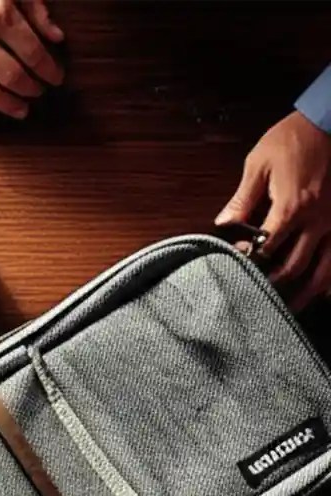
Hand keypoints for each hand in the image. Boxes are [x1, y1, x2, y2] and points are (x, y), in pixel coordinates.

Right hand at [0, 0, 64, 124]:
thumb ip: (36, 9)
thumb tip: (56, 37)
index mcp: (1, 14)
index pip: (34, 54)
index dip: (49, 71)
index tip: (56, 78)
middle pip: (12, 76)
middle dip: (31, 90)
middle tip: (39, 93)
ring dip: (7, 105)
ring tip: (20, 110)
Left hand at [217, 111, 330, 310]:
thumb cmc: (294, 139)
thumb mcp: (259, 164)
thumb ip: (242, 198)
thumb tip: (223, 221)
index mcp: (291, 208)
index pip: (266, 247)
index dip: (249, 259)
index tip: (238, 260)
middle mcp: (317, 221)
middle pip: (294, 266)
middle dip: (275, 283)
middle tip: (259, 293)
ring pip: (324, 270)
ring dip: (307, 292)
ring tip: (293, 308)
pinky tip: (325, 291)